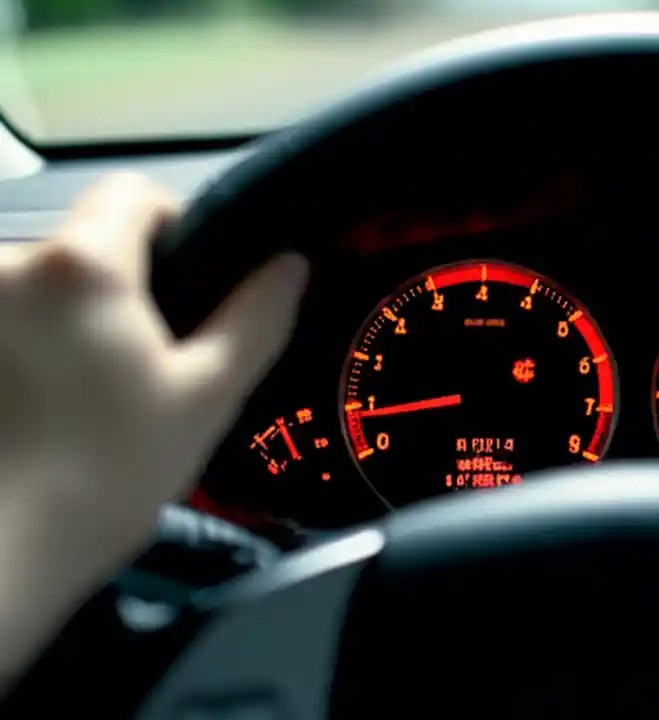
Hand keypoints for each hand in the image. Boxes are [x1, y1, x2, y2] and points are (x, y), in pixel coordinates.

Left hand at [0, 174, 306, 688]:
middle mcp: (8, 268)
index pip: (132, 193)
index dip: (173, 225)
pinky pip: (12, 317)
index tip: (188, 284)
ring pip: (43, 284)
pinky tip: (51, 402)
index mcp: (81, 266)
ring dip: (71, 318)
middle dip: (120, 286)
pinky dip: (34, 343)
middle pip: (84, 242)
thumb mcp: (208, 394)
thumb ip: (256, 318)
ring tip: (93, 392)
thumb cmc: (110, 472)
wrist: (8, 550)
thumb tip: (289, 267)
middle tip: (149, 359)